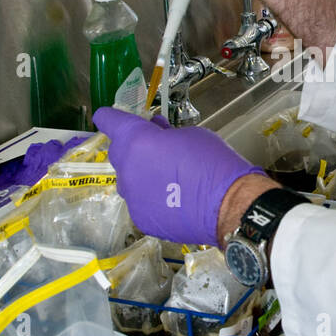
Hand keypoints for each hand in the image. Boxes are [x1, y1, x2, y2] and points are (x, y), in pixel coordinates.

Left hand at [93, 106, 268, 246]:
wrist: (228, 205)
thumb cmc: (212, 162)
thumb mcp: (190, 135)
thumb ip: (165, 134)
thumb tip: (157, 134)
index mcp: (137, 141)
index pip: (110, 122)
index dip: (109, 117)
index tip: (108, 116)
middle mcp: (127, 168)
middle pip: (119, 152)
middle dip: (132, 148)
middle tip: (155, 149)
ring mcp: (132, 197)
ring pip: (129, 180)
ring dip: (141, 174)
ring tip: (166, 178)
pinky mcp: (141, 218)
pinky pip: (140, 201)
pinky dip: (151, 198)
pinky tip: (172, 200)